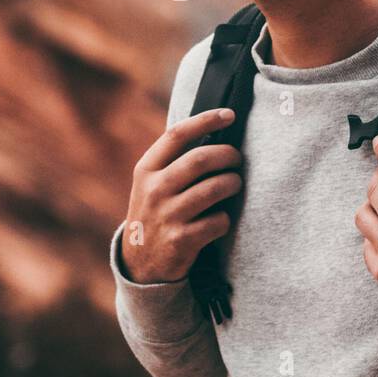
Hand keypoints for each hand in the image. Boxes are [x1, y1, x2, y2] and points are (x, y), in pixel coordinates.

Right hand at [122, 108, 242, 283]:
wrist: (140, 261)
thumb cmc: (156, 211)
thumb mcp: (151, 182)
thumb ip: (173, 159)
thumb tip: (213, 130)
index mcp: (146, 169)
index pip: (177, 134)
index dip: (206, 120)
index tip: (229, 115)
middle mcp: (154, 190)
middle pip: (199, 159)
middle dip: (227, 155)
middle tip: (237, 159)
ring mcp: (167, 216)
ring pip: (213, 189)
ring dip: (232, 184)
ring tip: (234, 184)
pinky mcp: (181, 240)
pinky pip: (217, 221)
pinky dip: (225, 218)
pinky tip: (220, 219)